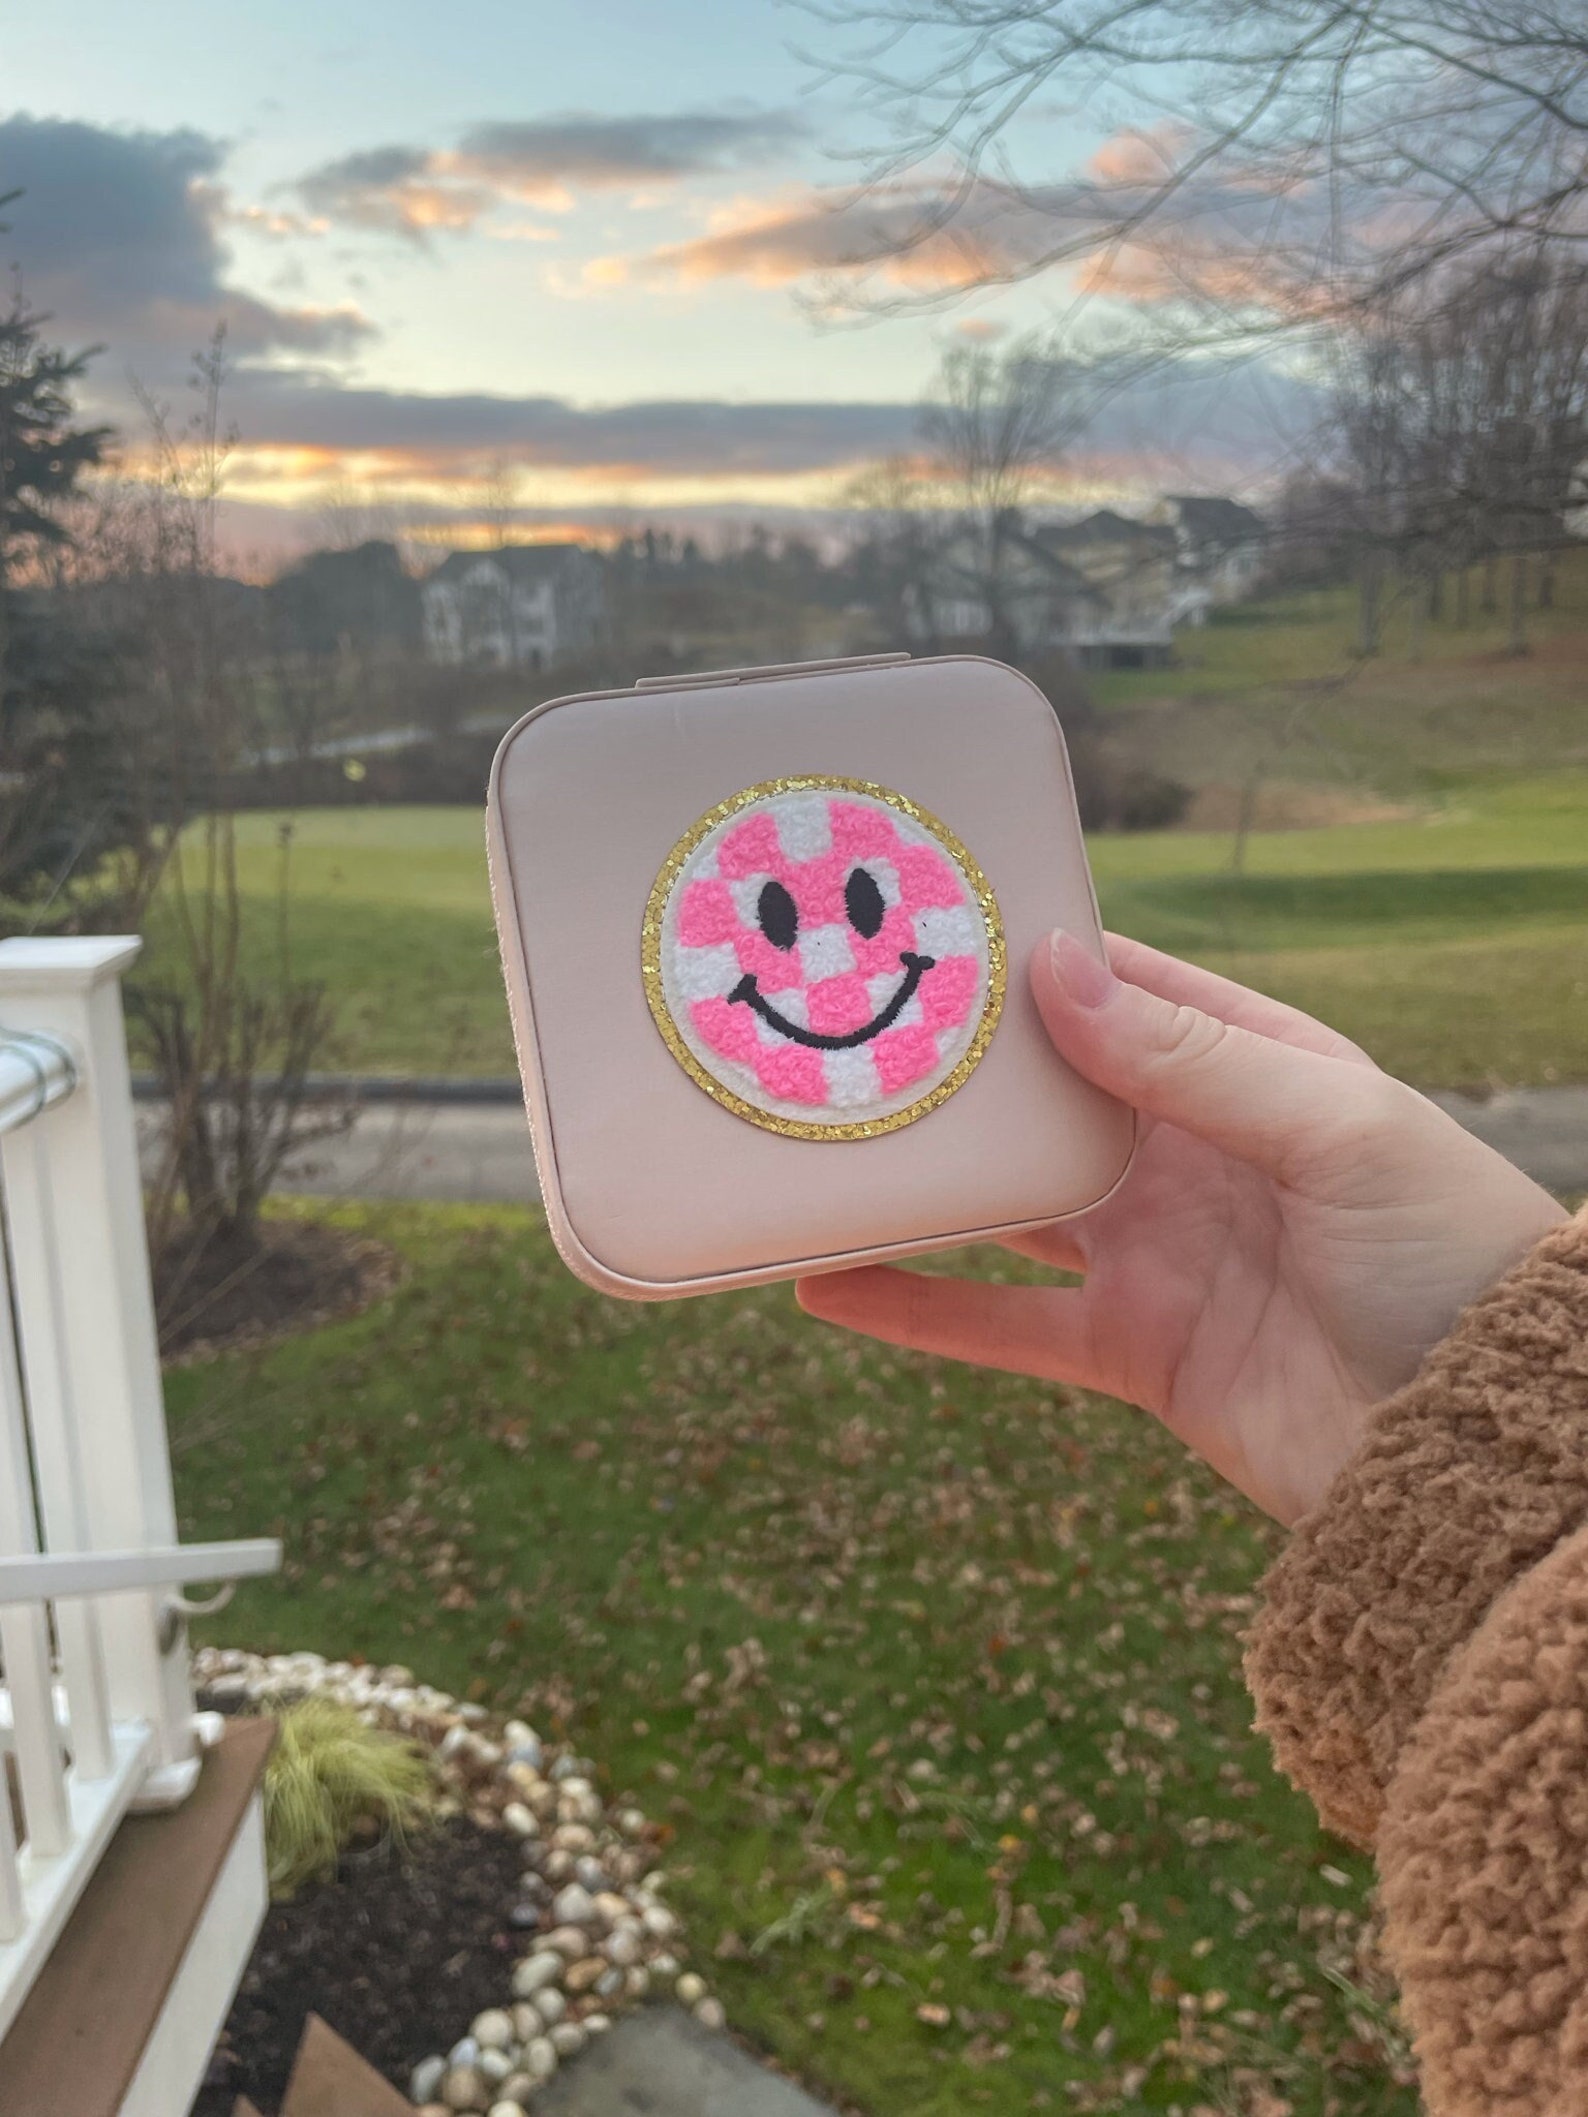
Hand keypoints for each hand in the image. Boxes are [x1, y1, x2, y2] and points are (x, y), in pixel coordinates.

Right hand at [797, 931, 1566, 1524]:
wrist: (1484, 1442)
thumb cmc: (1449, 1255)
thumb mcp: (1335, 1130)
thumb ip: (1192, 1059)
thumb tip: (1054, 973)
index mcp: (1258, 1070)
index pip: (1130, 991)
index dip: (1040, 960)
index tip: (935, 929)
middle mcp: (1195, 1152)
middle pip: (1052, 1095)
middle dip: (961, 1069)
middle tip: (846, 1030)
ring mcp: (1159, 1252)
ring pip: (1013, 1205)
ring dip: (926, 1183)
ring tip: (817, 1149)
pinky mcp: (1133, 1350)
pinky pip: (1004, 1324)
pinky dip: (918, 1306)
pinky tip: (828, 1284)